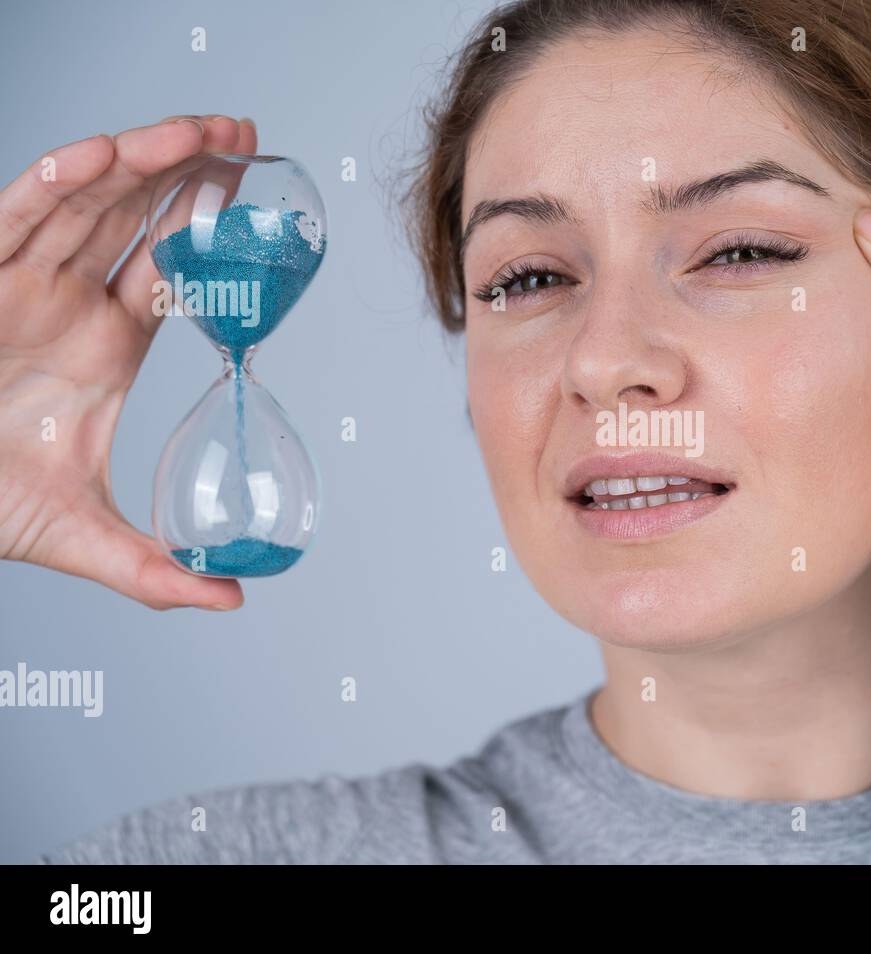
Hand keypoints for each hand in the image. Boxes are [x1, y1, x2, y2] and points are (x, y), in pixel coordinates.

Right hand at [0, 116, 256, 610]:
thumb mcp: (81, 537)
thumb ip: (155, 570)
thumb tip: (231, 599)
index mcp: (106, 341)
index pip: (172, 267)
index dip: (214, 231)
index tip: (261, 200)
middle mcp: (68, 299)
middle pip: (139, 215)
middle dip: (190, 171)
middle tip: (246, 137)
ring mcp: (21, 281)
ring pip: (87, 201)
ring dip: (142, 160)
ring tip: (202, 131)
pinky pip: (11, 217)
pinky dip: (53, 183)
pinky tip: (101, 156)